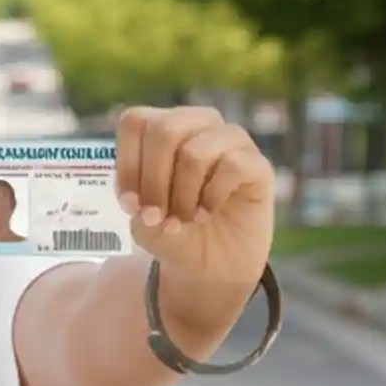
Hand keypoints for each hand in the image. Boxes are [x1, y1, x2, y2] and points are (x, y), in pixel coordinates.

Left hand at [115, 106, 275, 285]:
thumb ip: (136, 196)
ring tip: (183, 218)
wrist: (208, 264)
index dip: (128, 165)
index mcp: (164, 125)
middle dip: (153, 181)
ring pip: (195, 152)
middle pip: (164, 130)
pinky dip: (211, 196)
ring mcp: (232, 140)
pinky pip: (232, 166)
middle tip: (156, 216)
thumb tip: (145, 202)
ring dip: (182, 195)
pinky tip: (207, 212)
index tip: (130, 204)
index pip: (136, 122)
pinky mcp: (258, 164)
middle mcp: (199, 123)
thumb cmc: (170, 228)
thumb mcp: (140, 216)